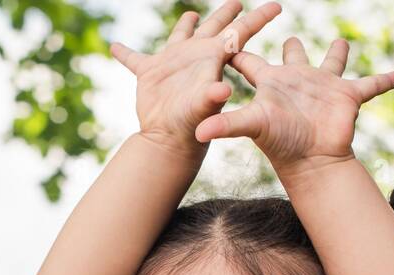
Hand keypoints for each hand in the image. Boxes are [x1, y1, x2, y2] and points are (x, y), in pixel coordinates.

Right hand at [110, 1, 281, 159]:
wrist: (167, 141)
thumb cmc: (189, 127)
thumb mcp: (203, 109)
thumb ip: (211, 98)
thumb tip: (223, 91)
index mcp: (213, 57)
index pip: (241, 31)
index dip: (258, 17)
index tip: (278, 7)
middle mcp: (196, 55)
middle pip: (215, 27)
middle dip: (226, 13)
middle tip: (237, 1)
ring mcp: (172, 63)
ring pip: (181, 36)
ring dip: (185, 25)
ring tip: (190, 16)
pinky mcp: (149, 74)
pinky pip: (134, 59)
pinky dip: (124, 53)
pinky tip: (114, 45)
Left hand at [194, 36, 393, 175]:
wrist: (314, 163)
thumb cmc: (281, 143)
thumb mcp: (252, 126)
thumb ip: (226, 125)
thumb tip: (198, 131)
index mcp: (270, 83)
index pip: (247, 61)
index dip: (236, 49)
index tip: (228, 33)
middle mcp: (296, 81)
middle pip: (292, 56)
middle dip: (292, 45)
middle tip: (286, 32)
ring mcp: (323, 87)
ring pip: (331, 63)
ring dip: (338, 53)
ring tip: (341, 41)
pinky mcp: (348, 97)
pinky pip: (372, 85)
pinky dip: (386, 81)